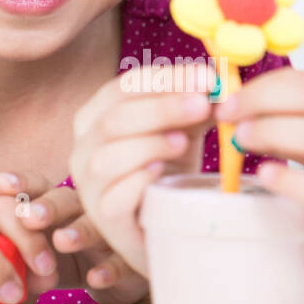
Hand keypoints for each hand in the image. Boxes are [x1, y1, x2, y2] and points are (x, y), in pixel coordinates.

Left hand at [0, 171, 149, 303]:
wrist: (119, 277)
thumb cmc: (74, 259)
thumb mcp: (44, 257)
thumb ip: (20, 263)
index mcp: (61, 205)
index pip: (40, 187)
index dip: (23, 184)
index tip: (0, 183)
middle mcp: (87, 211)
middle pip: (68, 200)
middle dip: (47, 206)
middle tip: (27, 216)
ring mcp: (112, 233)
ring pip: (98, 227)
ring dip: (79, 232)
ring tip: (62, 241)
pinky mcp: (132, 259)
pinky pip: (122, 261)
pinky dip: (109, 269)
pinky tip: (95, 277)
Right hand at [68, 61, 216, 276]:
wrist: (162, 225)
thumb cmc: (166, 172)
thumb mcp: (182, 132)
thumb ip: (195, 109)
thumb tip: (219, 86)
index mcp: (97, 116)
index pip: (124, 87)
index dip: (165, 79)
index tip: (207, 78)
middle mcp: (84, 147)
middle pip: (116, 118)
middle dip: (162, 107)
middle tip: (203, 104)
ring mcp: (89, 185)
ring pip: (108, 157)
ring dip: (149, 144)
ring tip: (183, 142)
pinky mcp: (104, 219)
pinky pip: (114, 197)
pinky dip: (138, 181)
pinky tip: (161, 173)